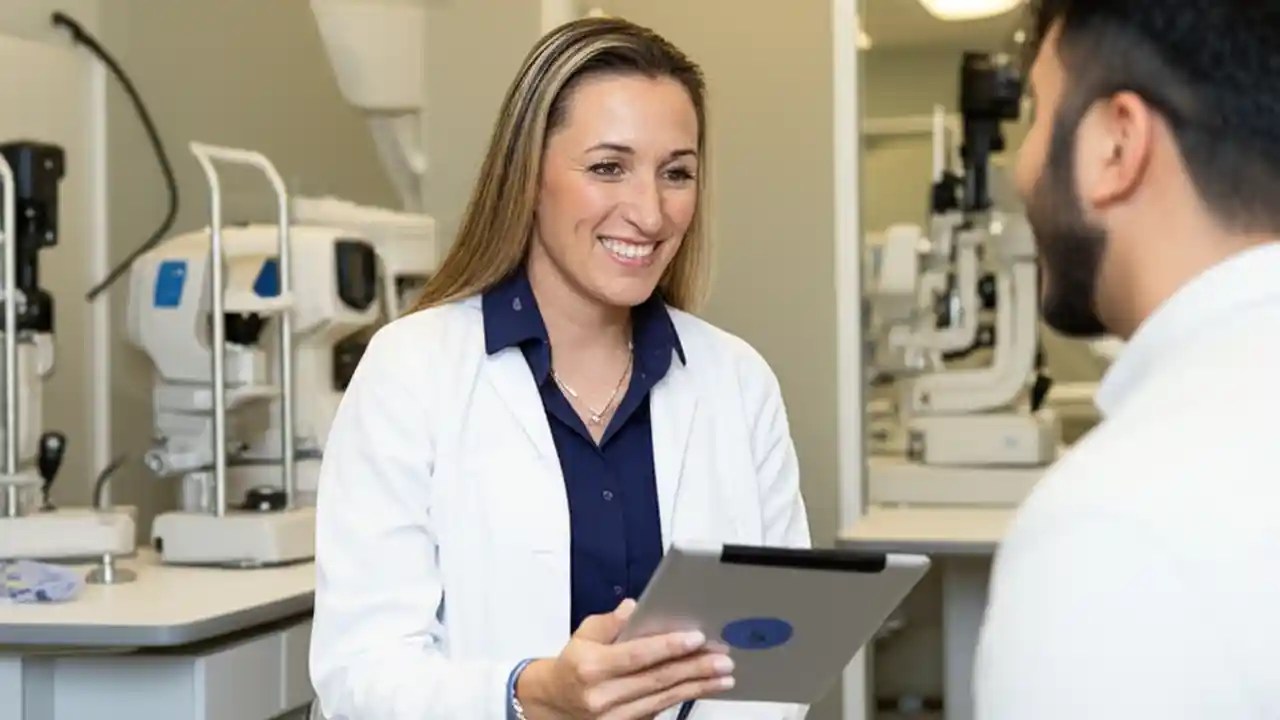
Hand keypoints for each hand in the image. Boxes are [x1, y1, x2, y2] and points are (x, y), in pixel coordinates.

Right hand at [518, 599, 734, 718]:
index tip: (696, 639)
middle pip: (657, 680)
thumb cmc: (572, 665)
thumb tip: (635, 608)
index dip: (668, 647)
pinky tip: (703, 688)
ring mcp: (614, 718)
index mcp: (591, 667)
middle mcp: (602, 697)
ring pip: (663, 699)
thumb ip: (610, 623)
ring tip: (723, 676)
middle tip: (723, 659)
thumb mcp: (583, 635)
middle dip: (694, 668)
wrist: (552, 703)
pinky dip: (683, 698)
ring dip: (697, 687)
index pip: (637, 656)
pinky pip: (659, 711)